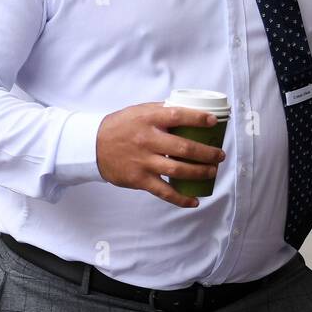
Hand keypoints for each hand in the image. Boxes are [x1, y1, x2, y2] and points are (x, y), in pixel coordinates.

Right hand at [95, 103, 225, 207]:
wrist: (92, 146)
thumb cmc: (121, 126)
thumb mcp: (140, 111)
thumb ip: (163, 110)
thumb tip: (191, 110)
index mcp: (148, 119)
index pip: (178, 115)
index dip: (198, 118)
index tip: (213, 121)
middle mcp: (147, 140)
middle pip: (184, 148)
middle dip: (207, 153)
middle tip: (220, 155)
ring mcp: (143, 161)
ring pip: (178, 170)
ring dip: (200, 172)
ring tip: (213, 171)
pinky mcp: (139, 179)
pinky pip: (163, 191)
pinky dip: (180, 198)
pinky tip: (194, 201)